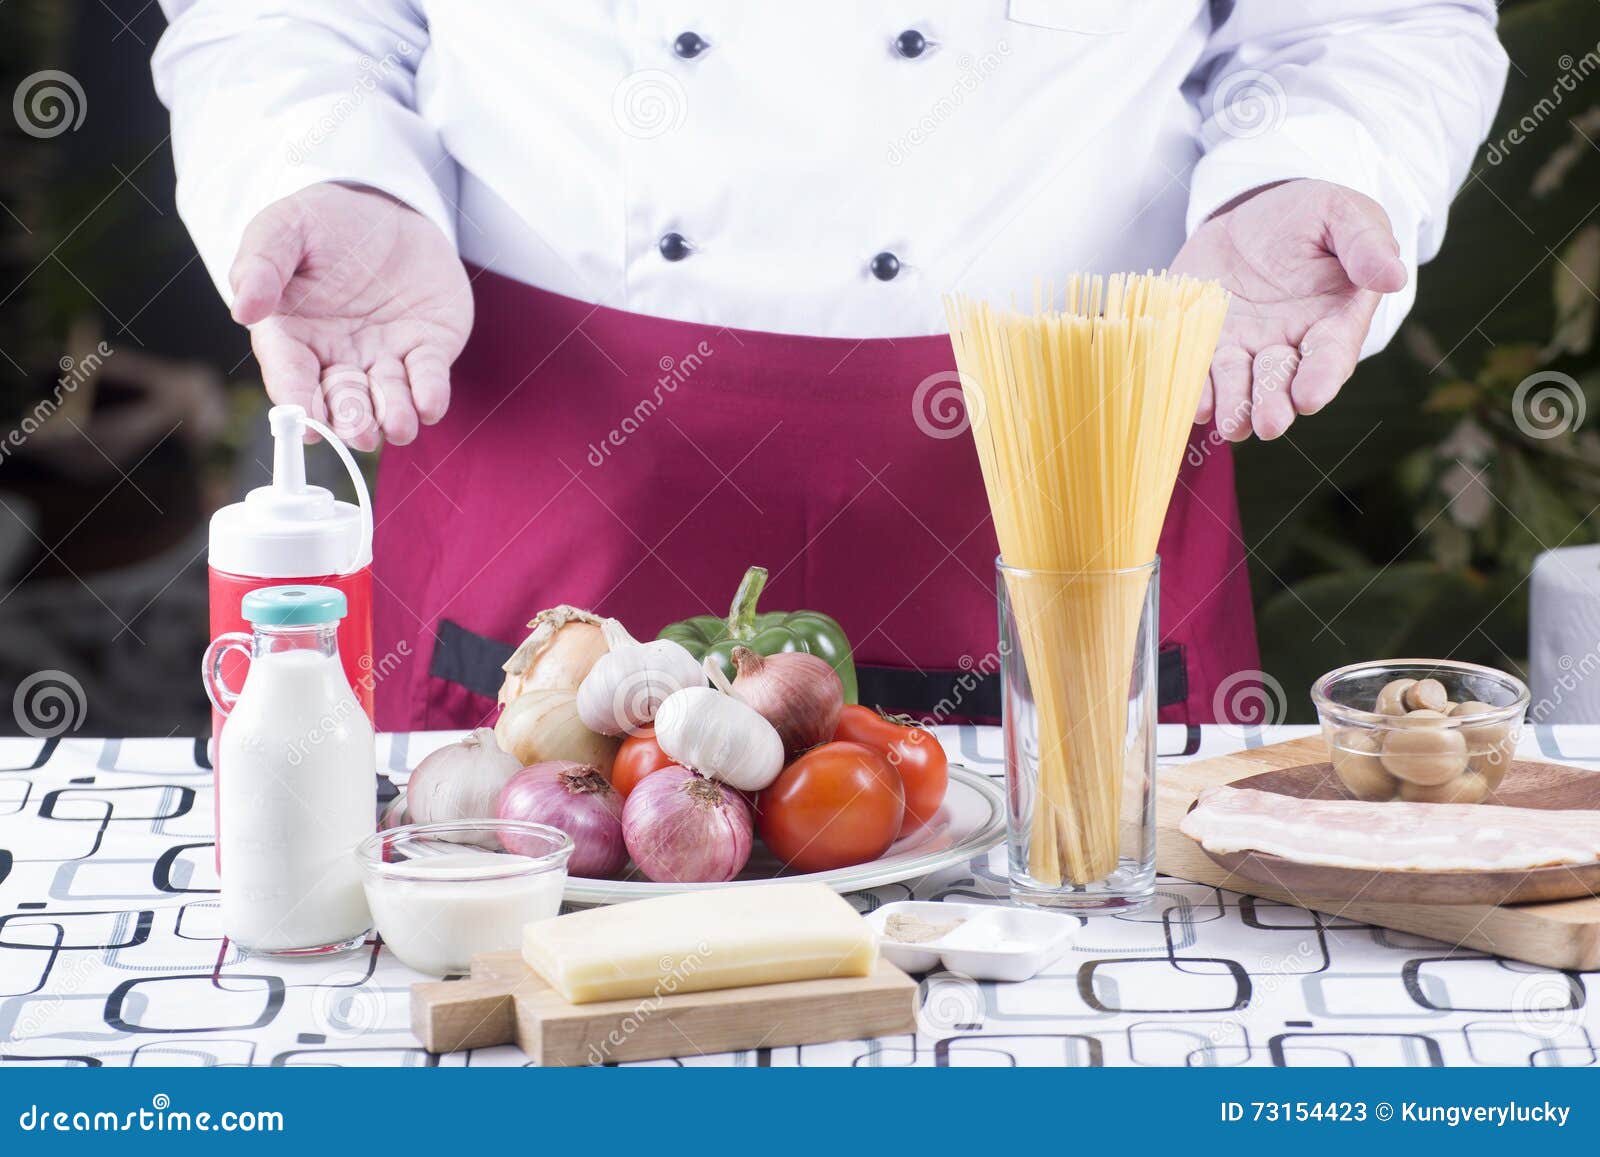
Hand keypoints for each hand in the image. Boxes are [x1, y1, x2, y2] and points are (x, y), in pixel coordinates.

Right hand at [230, 183, 472, 449]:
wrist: (385, 211)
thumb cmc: (323, 223)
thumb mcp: (284, 229)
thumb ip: (260, 265)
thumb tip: (243, 310)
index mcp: (293, 338)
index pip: (292, 378)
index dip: (299, 403)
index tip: (308, 423)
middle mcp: (338, 358)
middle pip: (342, 401)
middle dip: (352, 420)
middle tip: (361, 432)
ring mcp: (383, 357)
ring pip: (387, 400)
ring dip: (393, 417)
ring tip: (398, 426)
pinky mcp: (426, 349)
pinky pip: (429, 378)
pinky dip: (430, 394)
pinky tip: (430, 406)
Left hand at [1171, 178, 1406, 440]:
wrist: (1252, 217)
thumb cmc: (1311, 218)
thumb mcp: (1341, 214)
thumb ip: (1365, 244)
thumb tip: (1393, 276)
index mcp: (1332, 322)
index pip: (1330, 356)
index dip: (1321, 377)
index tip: (1311, 397)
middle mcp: (1288, 346)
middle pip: (1282, 381)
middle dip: (1274, 403)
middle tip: (1268, 424)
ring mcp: (1244, 349)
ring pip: (1239, 386)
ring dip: (1234, 407)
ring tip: (1230, 425)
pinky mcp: (1205, 344)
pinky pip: (1199, 370)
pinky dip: (1196, 389)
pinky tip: (1195, 405)